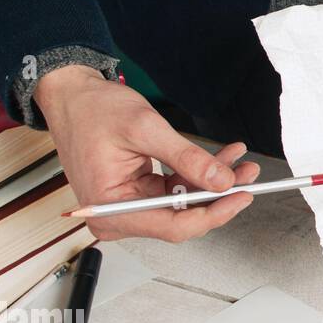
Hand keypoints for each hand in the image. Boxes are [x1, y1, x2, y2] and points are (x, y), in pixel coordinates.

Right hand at [34, 65, 258, 242]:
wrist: (73, 96)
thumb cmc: (93, 110)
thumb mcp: (146, 129)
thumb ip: (187, 158)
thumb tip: (221, 181)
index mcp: (110, 207)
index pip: (173, 226)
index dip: (214, 214)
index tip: (242, 197)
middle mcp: (116, 215)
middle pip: (182, 217)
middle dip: (218, 195)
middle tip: (249, 174)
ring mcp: (127, 206)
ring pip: (184, 203)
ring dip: (213, 182)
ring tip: (239, 161)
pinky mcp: (137, 194)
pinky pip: (176, 191)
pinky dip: (198, 174)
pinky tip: (221, 158)